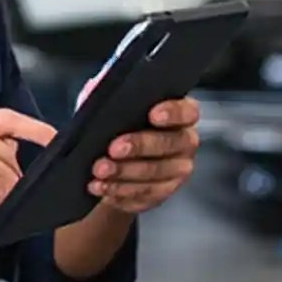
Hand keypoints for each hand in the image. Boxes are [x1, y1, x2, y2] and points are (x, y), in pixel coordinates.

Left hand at [86, 98, 199, 214]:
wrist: (111, 161)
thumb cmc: (116, 125)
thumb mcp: (108, 104)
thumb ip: (106, 92)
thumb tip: (94, 88)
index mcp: (178, 114)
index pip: (187, 111)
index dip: (173, 112)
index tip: (152, 114)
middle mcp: (184, 142)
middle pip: (170, 144)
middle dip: (140, 146)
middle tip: (113, 148)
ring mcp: (176, 170)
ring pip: (155, 173)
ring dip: (125, 172)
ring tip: (100, 170)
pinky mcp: (161, 192)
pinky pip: (143, 194)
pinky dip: (118, 190)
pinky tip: (100, 185)